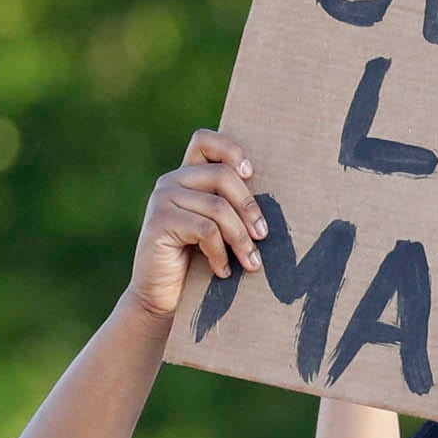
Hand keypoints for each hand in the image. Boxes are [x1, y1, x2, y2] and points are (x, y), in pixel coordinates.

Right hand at [131, 130, 266, 324]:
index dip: (230, 149)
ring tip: (251, 264)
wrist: (162, 297)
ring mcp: (162, 199)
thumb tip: (278, 202)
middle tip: (263, 236)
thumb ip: (232, 207)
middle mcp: (171, 181)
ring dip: (241, 239)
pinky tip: (223, 271)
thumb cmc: (199, 264)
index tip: (252, 174)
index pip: (205, 140)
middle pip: (222, 175)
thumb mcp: (219, 230)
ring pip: (217, 207)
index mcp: (187, 176)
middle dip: (250, 207)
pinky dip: (220, 253)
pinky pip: (205, 230)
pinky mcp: (158, 222)